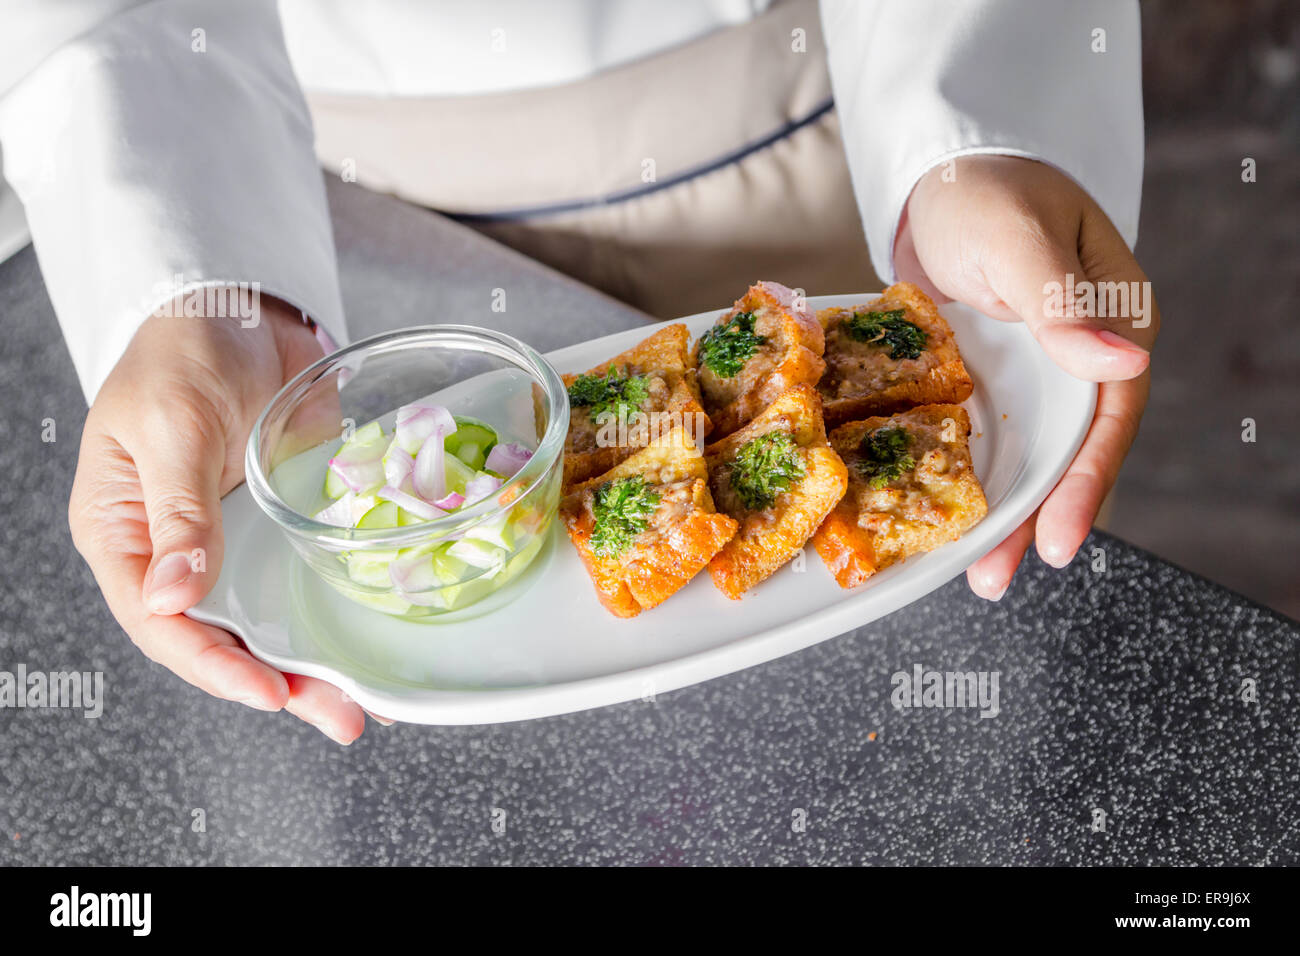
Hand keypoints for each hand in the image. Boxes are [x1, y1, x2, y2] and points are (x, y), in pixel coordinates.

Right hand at [69, 297, 382, 741]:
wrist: (240, 310)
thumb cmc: (182, 353)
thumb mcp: (173, 426)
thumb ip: (178, 511)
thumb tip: (174, 598)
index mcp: (124, 534)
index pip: (159, 622)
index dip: (213, 665)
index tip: (268, 691)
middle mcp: (176, 551)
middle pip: (218, 638)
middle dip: (275, 683)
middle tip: (337, 715)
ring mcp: (230, 543)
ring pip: (264, 623)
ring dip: (310, 665)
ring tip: (360, 704)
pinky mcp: (278, 528)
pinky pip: (302, 584)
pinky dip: (331, 619)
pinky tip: (368, 647)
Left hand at [894, 155, 1158, 598]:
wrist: (936, 182)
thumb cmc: (986, 190)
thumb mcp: (1019, 236)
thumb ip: (1062, 301)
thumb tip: (1126, 360)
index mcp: (1114, 320)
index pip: (1110, 413)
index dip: (1086, 480)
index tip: (1058, 537)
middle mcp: (1081, 356)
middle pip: (1069, 450)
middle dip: (1040, 517)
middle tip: (999, 576)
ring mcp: (1036, 373)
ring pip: (1027, 455)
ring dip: (1003, 513)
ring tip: (975, 573)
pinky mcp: (994, 380)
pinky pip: (985, 439)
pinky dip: (968, 479)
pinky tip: (946, 520)